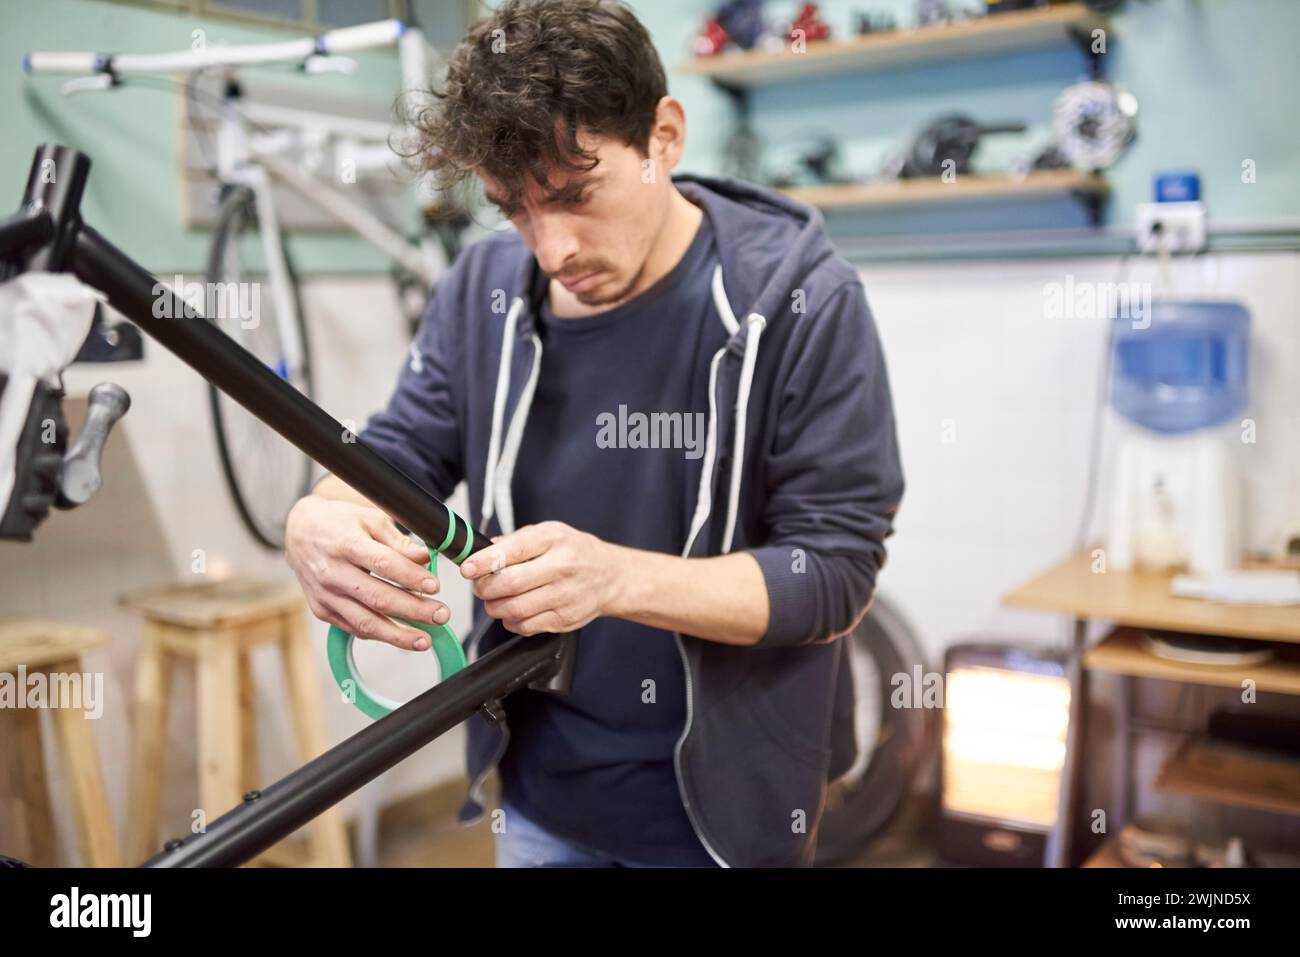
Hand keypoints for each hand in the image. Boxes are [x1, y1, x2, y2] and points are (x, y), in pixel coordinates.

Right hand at [284, 495, 451, 649]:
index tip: (435, 586)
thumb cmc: (341, 524)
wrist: (300, 533)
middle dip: (414, 610)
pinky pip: (354, 628)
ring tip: (425, 641)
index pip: (383, 564)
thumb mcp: (371, 520)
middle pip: (378, 598)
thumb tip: (426, 558)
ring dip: (399, 636)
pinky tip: (401, 637)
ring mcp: (325, 595)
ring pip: (365, 622)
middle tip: (442, 615)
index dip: (411, 577)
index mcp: (346, 544)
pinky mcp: (321, 610)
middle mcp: (332, 572)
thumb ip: (399, 541)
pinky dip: (380, 634)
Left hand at [460, 521, 622, 635]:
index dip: (484, 561)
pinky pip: (526, 626)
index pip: (513, 551)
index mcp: (553, 540)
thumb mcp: (549, 533)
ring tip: (494, 599)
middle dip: (485, 587)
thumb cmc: (575, 551)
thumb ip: (515, 541)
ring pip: (515, 609)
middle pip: (510, 584)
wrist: (611, 576)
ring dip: (494, 607)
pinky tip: (512, 611)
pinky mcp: (564, 619)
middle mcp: (562, 567)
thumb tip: (482, 550)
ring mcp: (565, 596)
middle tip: (480, 586)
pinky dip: (510, 621)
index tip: (468, 568)